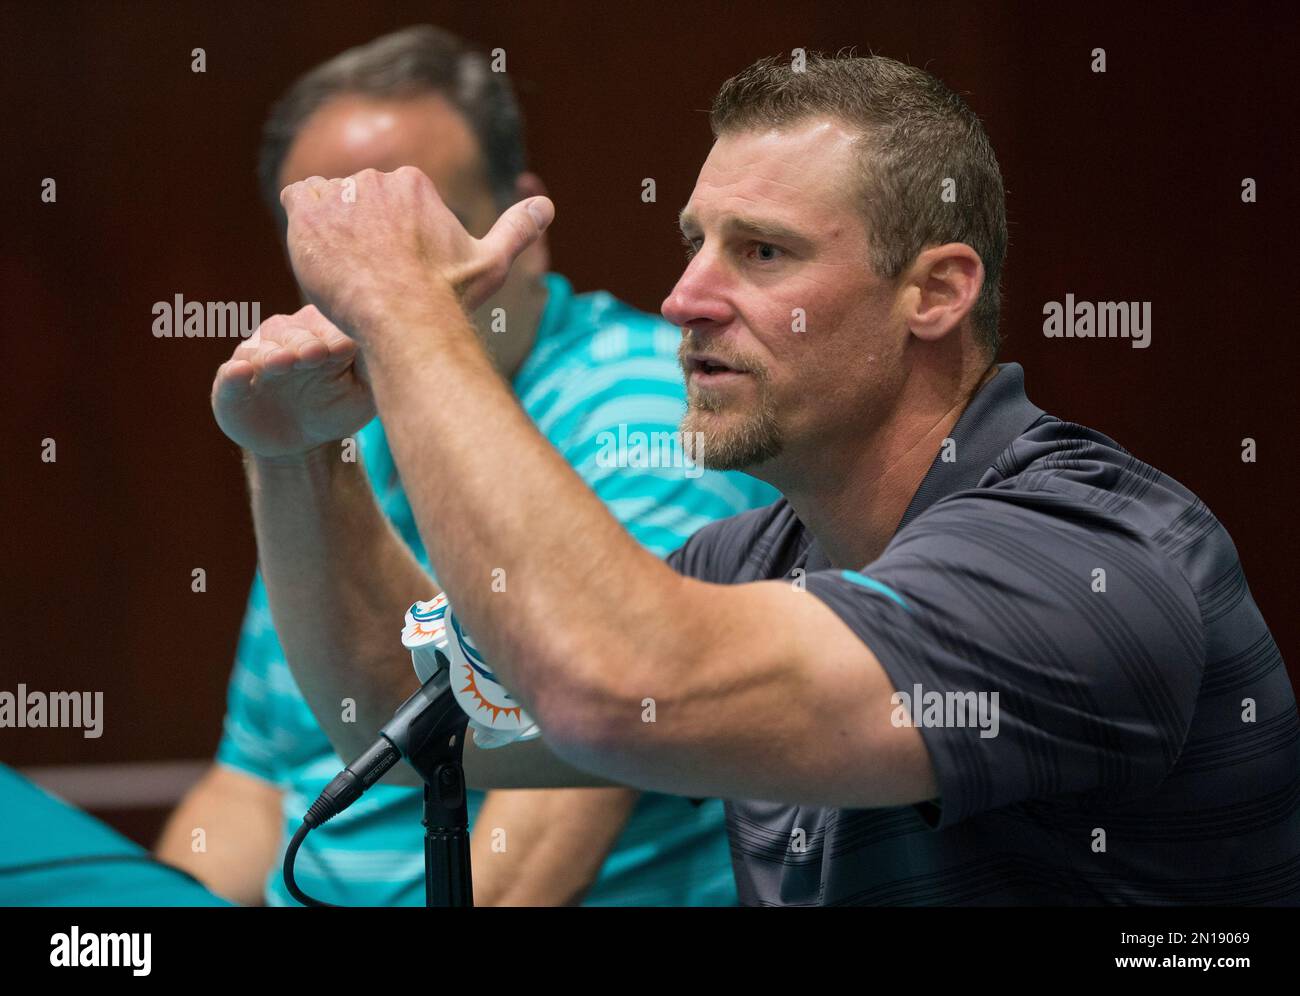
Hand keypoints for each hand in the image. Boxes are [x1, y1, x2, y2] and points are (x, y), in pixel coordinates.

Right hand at [211, 305, 374, 459]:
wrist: (301, 439)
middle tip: (315, 354)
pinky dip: (234, 375)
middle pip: (293, 334)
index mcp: (320, 332)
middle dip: (304, 343)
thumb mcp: (363, 392)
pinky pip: (229, 375)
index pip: (328, 327)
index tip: (344, 349)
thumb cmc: (339, 406)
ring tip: (284, 363)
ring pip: (261, 349)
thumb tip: (378, 349)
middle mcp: (286, 336)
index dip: (335, 338)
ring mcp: (256, 357)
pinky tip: (241, 373)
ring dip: (272, 355)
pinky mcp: (231, 383)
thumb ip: (369, 370)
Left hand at [280, 166, 553, 340]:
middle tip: (366, 274)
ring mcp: (340, 194)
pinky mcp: (309, 212)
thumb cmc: (448, 296)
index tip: (392, 265)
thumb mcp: (491, 262)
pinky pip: (297, 200)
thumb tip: (547, 205)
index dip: (388, 233)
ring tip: (344, 269)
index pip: (388, 197)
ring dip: (331, 228)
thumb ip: (517, 229)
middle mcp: (377, 178)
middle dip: (358, 230)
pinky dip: (304, 223)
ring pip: (327, 201)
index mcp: (413, 183)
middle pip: (356, 199)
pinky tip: (321, 252)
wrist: (403, 319)